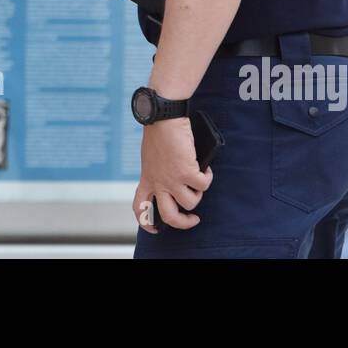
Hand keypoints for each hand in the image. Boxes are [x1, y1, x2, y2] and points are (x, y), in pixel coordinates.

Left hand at [133, 116, 211, 233]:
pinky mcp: (187, 172)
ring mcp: (172, 179)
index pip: (139, 208)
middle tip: (193, 219)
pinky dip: (208, 178)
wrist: (163, 118)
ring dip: (199, 193)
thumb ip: (158, 171)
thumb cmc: (158, 133)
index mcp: (147, 178)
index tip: (153, 229)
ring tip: (199, 181)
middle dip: (183, 223)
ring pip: (191, 203)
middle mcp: (159, 183)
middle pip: (169, 216)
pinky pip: (203, 185)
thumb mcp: (151, 157)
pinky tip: (206, 169)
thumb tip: (174, 180)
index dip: (146, 222)